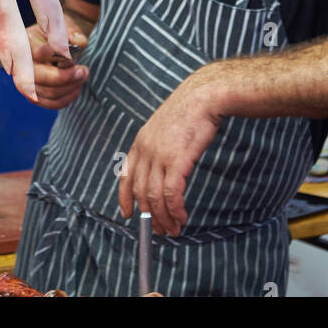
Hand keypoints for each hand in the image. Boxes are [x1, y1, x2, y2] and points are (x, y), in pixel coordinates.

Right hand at [27, 20, 89, 109]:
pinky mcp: (31, 94)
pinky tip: (76, 89)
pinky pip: (48, 103)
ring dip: (69, 88)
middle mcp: (21, 63)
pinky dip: (65, 99)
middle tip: (83, 71)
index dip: (60, 58)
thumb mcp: (65, 26)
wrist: (49, 43)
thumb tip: (79, 42)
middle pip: (40, 77)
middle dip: (66, 77)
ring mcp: (25, 81)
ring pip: (46, 92)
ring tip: (82, 77)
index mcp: (27, 41)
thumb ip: (73, 34)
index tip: (73, 58)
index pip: (41, 53)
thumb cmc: (57, 33)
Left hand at [118, 73, 222, 235]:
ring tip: (173, 229)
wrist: (203, 97)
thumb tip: (160, 173)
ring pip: (155, 197)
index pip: (125, 175)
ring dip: (163, 218)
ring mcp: (160, 155)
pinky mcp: (177, 160)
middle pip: (140, 192)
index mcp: (140, 142)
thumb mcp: (163, 128)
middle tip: (159, 230)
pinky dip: (175, 210)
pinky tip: (182, 217)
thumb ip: (157, 149)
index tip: (127, 214)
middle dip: (148, 216)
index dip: (124, 198)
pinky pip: (172, 194)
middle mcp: (146, 150)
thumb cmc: (188, 113)